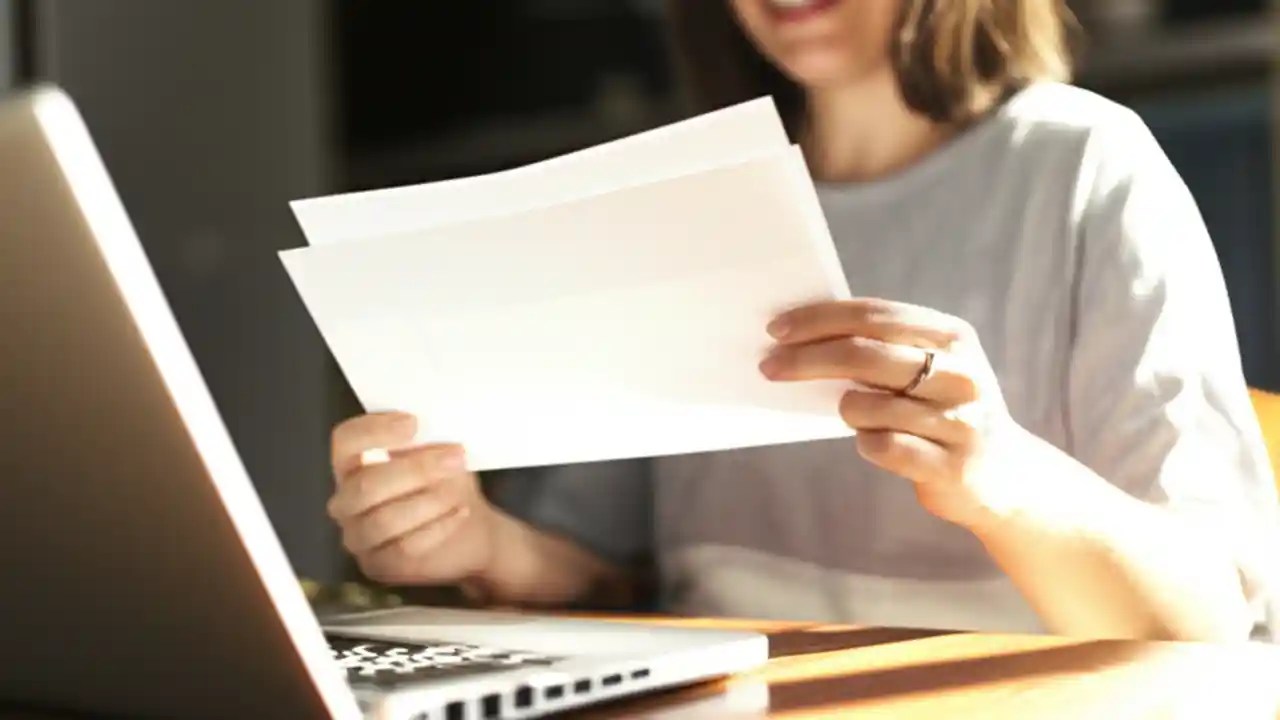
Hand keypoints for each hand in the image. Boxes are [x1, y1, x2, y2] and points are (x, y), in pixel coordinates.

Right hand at [327, 412, 497, 585]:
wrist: (469, 528)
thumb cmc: (446, 484)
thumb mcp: (439, 454)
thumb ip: (425, 441)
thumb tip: (429, 431)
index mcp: (352, 465)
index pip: (345, 441)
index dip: (375, 430)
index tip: (413, 424)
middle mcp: (346, 501)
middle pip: (366, 484)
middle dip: (415, 469)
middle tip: (454, 458)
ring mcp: (358, 537)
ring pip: (385, 520)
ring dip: (429, 501)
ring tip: (459, 492)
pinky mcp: (378, 565)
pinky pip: (404, 548)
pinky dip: (437, 527)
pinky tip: (459, 513)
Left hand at [759, 298, 1026, 529]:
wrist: (1006, 475)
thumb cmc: (943, 410)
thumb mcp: (930, 367)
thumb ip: (882, 347)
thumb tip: (802, 335)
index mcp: (953, 337)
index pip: (875, 316)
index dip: (820, 319)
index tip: (777, 328)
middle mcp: (961, 374)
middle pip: (863, 355)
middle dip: (807, 359)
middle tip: (769, 366)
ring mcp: (960, 422)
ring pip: (866, 406)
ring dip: (846, 409)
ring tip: (857, 413)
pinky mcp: (951, 467)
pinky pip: (881, 448)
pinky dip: (866, 444)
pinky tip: (876, 443)